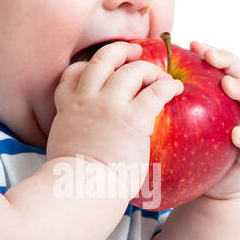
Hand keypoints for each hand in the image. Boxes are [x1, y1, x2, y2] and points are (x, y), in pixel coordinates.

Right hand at [47, 41, 183, 197]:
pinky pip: (156, 91)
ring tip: (162, 77)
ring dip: (150, 69)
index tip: (101, 70)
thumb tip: (83, 145)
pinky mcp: (133, 118)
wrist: (80, 189)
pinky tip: (176, 89)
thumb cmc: (74, 181)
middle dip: (122, 50)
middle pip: (104, 59)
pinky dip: (168, 86)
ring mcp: (109, 106)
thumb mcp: (63, 149)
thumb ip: (74, 136)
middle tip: (136, 51)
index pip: (72, 73)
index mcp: (68, 108)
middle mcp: (87, 100)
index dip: (88, 66)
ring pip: (132, 69)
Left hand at [187, 40, 239, 199]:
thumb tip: (137, 84)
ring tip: (228, 85)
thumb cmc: (195, 149)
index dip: (209, 51)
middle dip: (227, 62)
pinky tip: (236, 134)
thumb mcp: (183, 122)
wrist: (217, 185)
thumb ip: (172, 102)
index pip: (221, 65)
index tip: (192, 43)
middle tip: (210, 56)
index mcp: (226, 93)